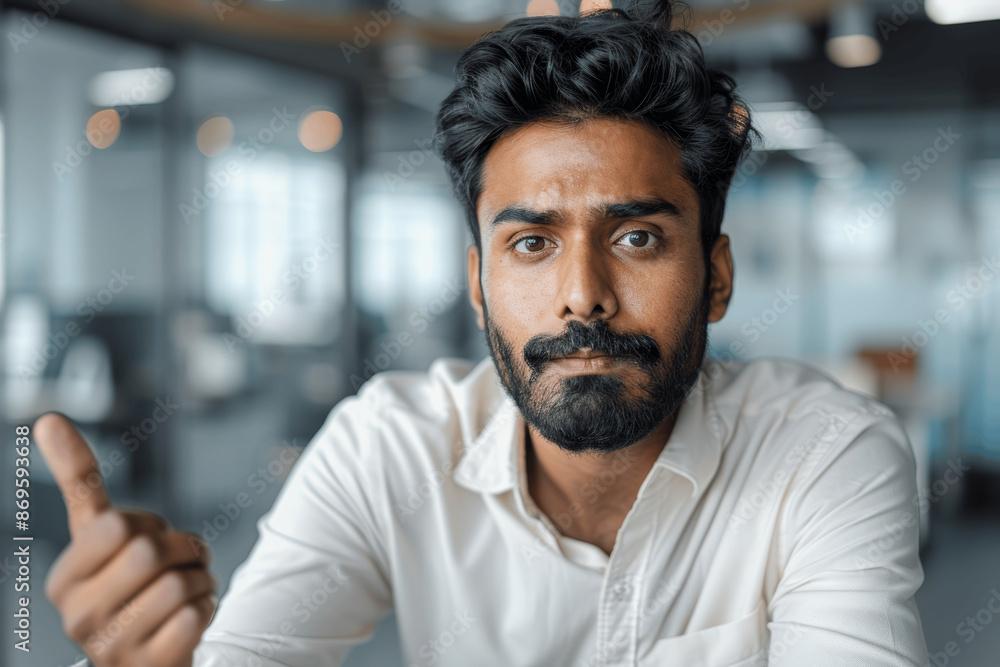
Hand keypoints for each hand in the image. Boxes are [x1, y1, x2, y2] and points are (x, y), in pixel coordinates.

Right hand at [35, 413, 216, 666]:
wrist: (147, 657)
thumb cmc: (129, 584)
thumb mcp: (101, 537)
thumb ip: (80, 481)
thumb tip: (48, 418)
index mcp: (65, 578)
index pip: (117, 525)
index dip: (148, 524)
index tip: (140, 543)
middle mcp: (78, 617)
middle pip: (152, 551)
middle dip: (184, 549)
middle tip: (179, 566)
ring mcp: (112, 647)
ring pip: (182, 584)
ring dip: (201, 581)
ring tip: (187, 596)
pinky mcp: (150, 666)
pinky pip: (196, 616)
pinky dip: (207, 609)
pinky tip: (189, 622)